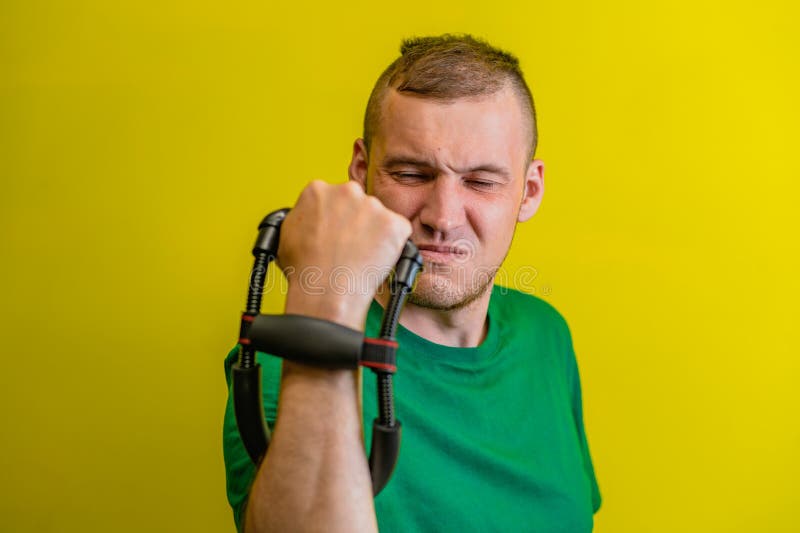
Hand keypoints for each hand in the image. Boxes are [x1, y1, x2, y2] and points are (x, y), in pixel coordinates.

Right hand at [277, 180, 411, 330]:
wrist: (327, 291)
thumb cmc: (305, 269)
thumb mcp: (286, 234)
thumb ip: (302, 217)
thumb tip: (310, 218)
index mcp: (318, 190)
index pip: (331, 197)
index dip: (334, 217)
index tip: (335, 231)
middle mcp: (347, 192)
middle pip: (356, 203)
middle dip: (355, 221)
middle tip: (350, 246)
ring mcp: (373, 206)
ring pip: (378, 217)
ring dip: (374, 233)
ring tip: (361, 257)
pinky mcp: (395, 224)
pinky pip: (398, 232)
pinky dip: (392, 245)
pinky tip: (377, 259)